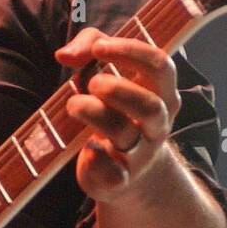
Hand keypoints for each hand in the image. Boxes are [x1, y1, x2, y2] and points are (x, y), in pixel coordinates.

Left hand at [55, 28, 181, 201]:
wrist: (130, 175)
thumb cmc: (116, 110)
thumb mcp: (109, 71)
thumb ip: (89, 48)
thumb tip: (64, 54)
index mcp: (162, 94)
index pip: (161, 66)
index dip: (131, 51)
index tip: (100, 48)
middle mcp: (157, 124)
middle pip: (150, 106)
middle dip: (117, 89)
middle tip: (92, 83)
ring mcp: (141, 154)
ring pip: (124, 133)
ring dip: (94, 113)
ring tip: (74, 104)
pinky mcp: (120, 180)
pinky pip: (111, 171)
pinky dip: (94, 157)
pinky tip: (87, 146)